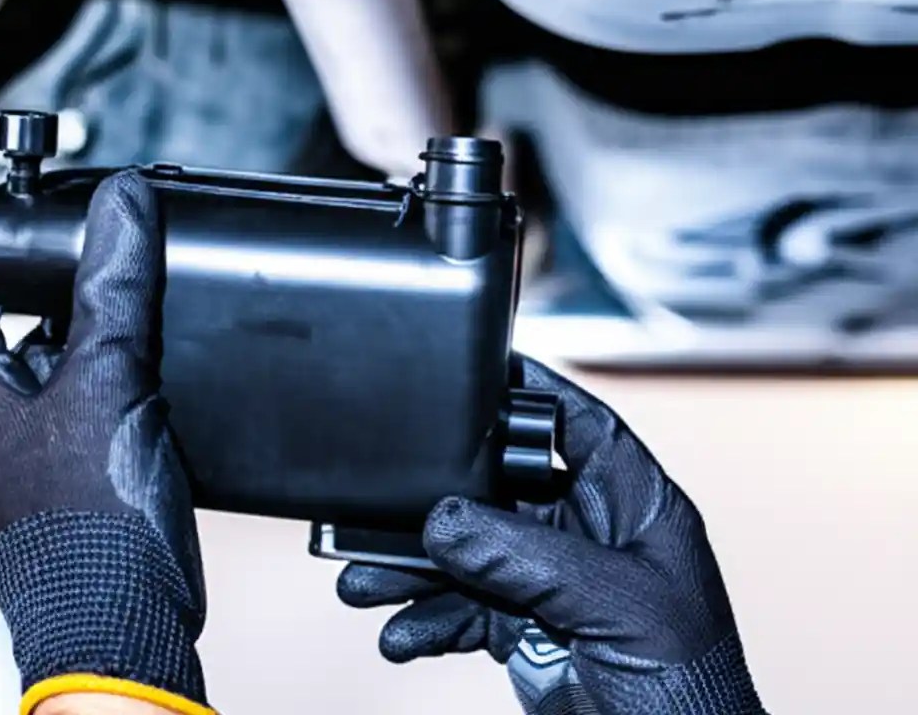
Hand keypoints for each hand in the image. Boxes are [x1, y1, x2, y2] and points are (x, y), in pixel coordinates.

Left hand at [0, 172, 211, 714]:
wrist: (118, 627)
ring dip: (100, 378)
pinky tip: (159, 426)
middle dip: (72, 325)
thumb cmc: (89, 524)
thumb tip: (118, 205)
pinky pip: (84, 445)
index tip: (59, 261)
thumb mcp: (110, 381)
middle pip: (19, 350)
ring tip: (148, 365)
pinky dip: (117, 425)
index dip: (11, 277)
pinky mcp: (67, 510)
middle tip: (123, 309)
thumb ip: (113, 290)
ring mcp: (24, 479)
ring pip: (56, 400)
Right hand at [339, 356, 765, 713]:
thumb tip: (445, 521)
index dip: (533, 394)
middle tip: (380, 506)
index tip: (478, 369)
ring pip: (468, 554)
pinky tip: (402, 635)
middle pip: (499, 493)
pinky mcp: (527, 630)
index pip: (580, 426)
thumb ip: (526, 556)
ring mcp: (555, 585)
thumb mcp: (613, 603)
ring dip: (413, 568)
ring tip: (363, 583)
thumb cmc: (689, 687)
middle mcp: (591, 537)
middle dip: (438, 502)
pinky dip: (426, 621)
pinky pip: (462, 610)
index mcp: (634, 508)